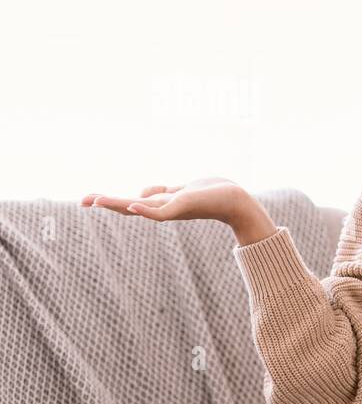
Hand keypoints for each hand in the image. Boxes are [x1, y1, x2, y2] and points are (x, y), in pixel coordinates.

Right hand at [80, 178, 275, 244]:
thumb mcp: (180, 190)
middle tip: (82, 200)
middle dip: (106, 202)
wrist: (236, 200)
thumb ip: (162, 192)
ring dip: (118, 204)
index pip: (130, 203)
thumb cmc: (210, 195)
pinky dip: (148, 211)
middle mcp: (162, 208)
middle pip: (129, 206)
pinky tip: (135, 206)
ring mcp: (172, 208)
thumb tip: (140, 194)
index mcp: (160, 204)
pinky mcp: (184, 206)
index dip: (109, 200)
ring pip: (140, 208)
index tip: (87, 199)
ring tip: (97, 200)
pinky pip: (162, 212)